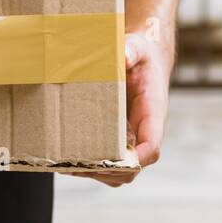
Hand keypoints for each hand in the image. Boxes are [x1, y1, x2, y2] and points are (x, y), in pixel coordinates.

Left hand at [75, 29, 170, 187]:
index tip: (114, 162)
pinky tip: (68, 161)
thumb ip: (132, 50)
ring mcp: (132, 139)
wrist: (144, 62)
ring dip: (97, 174)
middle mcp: (144, 132)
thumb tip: (124, 56)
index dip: (136, 159)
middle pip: (133, 168)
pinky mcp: (119, 140)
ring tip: (68, 167)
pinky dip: (91, 168)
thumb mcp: (138, 48)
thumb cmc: (142, 57)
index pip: (151, 147)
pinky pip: (110, 165)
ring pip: (121, 172)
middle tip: (77, 165)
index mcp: (153, 114)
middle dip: (107, 172)